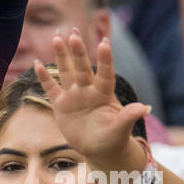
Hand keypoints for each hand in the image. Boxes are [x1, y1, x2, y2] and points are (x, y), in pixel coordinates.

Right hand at [33, 30, 150, 165]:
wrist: (99, 150)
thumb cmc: (114, 139)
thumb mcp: (121, 130)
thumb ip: (129, 116)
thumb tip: (146, 108)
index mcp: (105, 95)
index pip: (106, 74)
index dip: (105, 60)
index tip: (104, 43)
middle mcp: (88, 90)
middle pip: (82, 68)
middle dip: (78, 52)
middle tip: (74, 33)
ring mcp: (74, 96)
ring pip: (66, 72)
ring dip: (61, 56)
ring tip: (57, 37)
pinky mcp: (61, 104)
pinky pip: (51, 88)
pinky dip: (44, 77)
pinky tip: (37, 63)